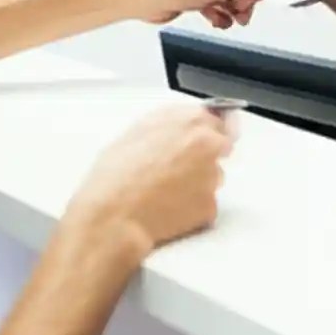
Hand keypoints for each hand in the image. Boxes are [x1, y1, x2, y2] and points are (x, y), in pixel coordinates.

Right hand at [69, 104, 233, 253]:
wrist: (113, 214)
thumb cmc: (115, 176)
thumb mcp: (136, 132)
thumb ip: (169, 125)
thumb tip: (180, 128)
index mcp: (189, 121)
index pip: (216, 119)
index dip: (207, 131)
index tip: (206, 137)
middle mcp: (207, 144)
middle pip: (222, 146)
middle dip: (207, 155)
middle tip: (181, 169)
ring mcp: (212, 176)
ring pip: (214, 177)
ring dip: (199, 182)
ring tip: (166, 191)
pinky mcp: (210, 205)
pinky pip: (206, 204)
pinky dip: (193, 208)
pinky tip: (169, 208)